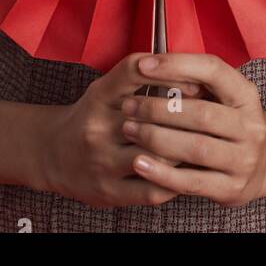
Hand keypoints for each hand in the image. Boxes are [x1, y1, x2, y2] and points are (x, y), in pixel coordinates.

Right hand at [35, 52, 203, 208]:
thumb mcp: (105, 89)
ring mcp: (103, 162)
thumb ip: (137, 77)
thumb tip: (189, 72)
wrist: (52, 154)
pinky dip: (175, 181)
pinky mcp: (109, 192)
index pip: (136, 72)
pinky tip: (187, 173)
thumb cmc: (91, 116)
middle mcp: (98, 127)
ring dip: (185, 151)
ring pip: (156, 156)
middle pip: (153, 118)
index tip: (197, 83)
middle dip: (188, 117)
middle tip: (213, 118)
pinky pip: (153, 189)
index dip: (171, 75)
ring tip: (206, 146)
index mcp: (99, 95)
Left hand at [118, 53, 265, 207]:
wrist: (256, 168)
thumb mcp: (219, 98)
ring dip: (157, 139)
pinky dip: (162, 173)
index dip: (178, 65)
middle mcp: (250, 126)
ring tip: (129, 130)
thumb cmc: (224, 124)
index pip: (213, 71)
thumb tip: (149, 67)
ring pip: (196, 148)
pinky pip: (192, 182)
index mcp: (246, 95)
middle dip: (159, 109)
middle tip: (129, 106)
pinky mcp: (231, 188)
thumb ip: (194, 84)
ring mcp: (243, 160)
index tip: (143, 65)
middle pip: (202, 114)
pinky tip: (139, 163)